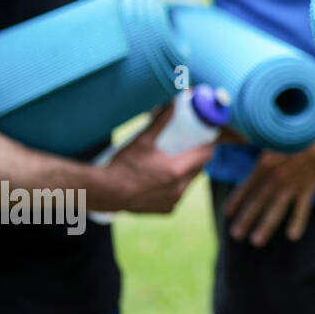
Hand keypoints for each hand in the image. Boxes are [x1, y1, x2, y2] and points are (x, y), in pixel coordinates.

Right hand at [98, 105, 212, 213]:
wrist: (106, 193)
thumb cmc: (123, 165)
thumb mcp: (142, 140)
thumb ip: (160, 122)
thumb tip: (173, 103)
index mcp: (178, 170)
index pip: (206, 155)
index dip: (208, 145)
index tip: (206, 138)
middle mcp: (180, 187)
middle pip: (199, 169)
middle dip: (197, 158)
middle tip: (189, 148)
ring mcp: (174, 201)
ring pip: (189, 183)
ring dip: (186, 173)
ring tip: (175, 163)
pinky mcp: (166, 210)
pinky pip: (178, 196)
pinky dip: (175, 188)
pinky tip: (164, 181)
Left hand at [225, 129, 314, 246]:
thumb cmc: (297, 130)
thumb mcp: (274, 134)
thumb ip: (259, 141)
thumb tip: (239, 137)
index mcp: (265, 164)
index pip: (246, 186)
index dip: (236, 200)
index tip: (228, 213)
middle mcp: (276, 178)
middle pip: (258, 202)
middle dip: (246, 219)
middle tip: (236, 235)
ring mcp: (293, 184)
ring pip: (276, 210)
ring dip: (266, 226)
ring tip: (256, 241)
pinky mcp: (308, 187)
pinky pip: (301, 208)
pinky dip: (297, 222)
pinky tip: (292, 235)